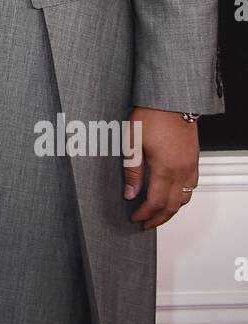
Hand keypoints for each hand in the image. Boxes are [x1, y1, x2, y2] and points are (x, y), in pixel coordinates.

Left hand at [124, 106, 198, 228]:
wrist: (172, 100)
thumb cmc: (151, 117)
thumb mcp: (133, 143)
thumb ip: (132, 171)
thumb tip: (129, 194)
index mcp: (165, 169)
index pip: (155, 202)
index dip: (144, 213)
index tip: (135, 217)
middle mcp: (181, 170)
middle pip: (172, 206)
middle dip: (158, 218)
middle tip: (146, 223)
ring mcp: (190, 165)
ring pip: (185, 198)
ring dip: (172, 210)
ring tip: (158, 214)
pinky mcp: (194, 159)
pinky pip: (192, 186)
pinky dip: (182, 197)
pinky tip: (173, 195)